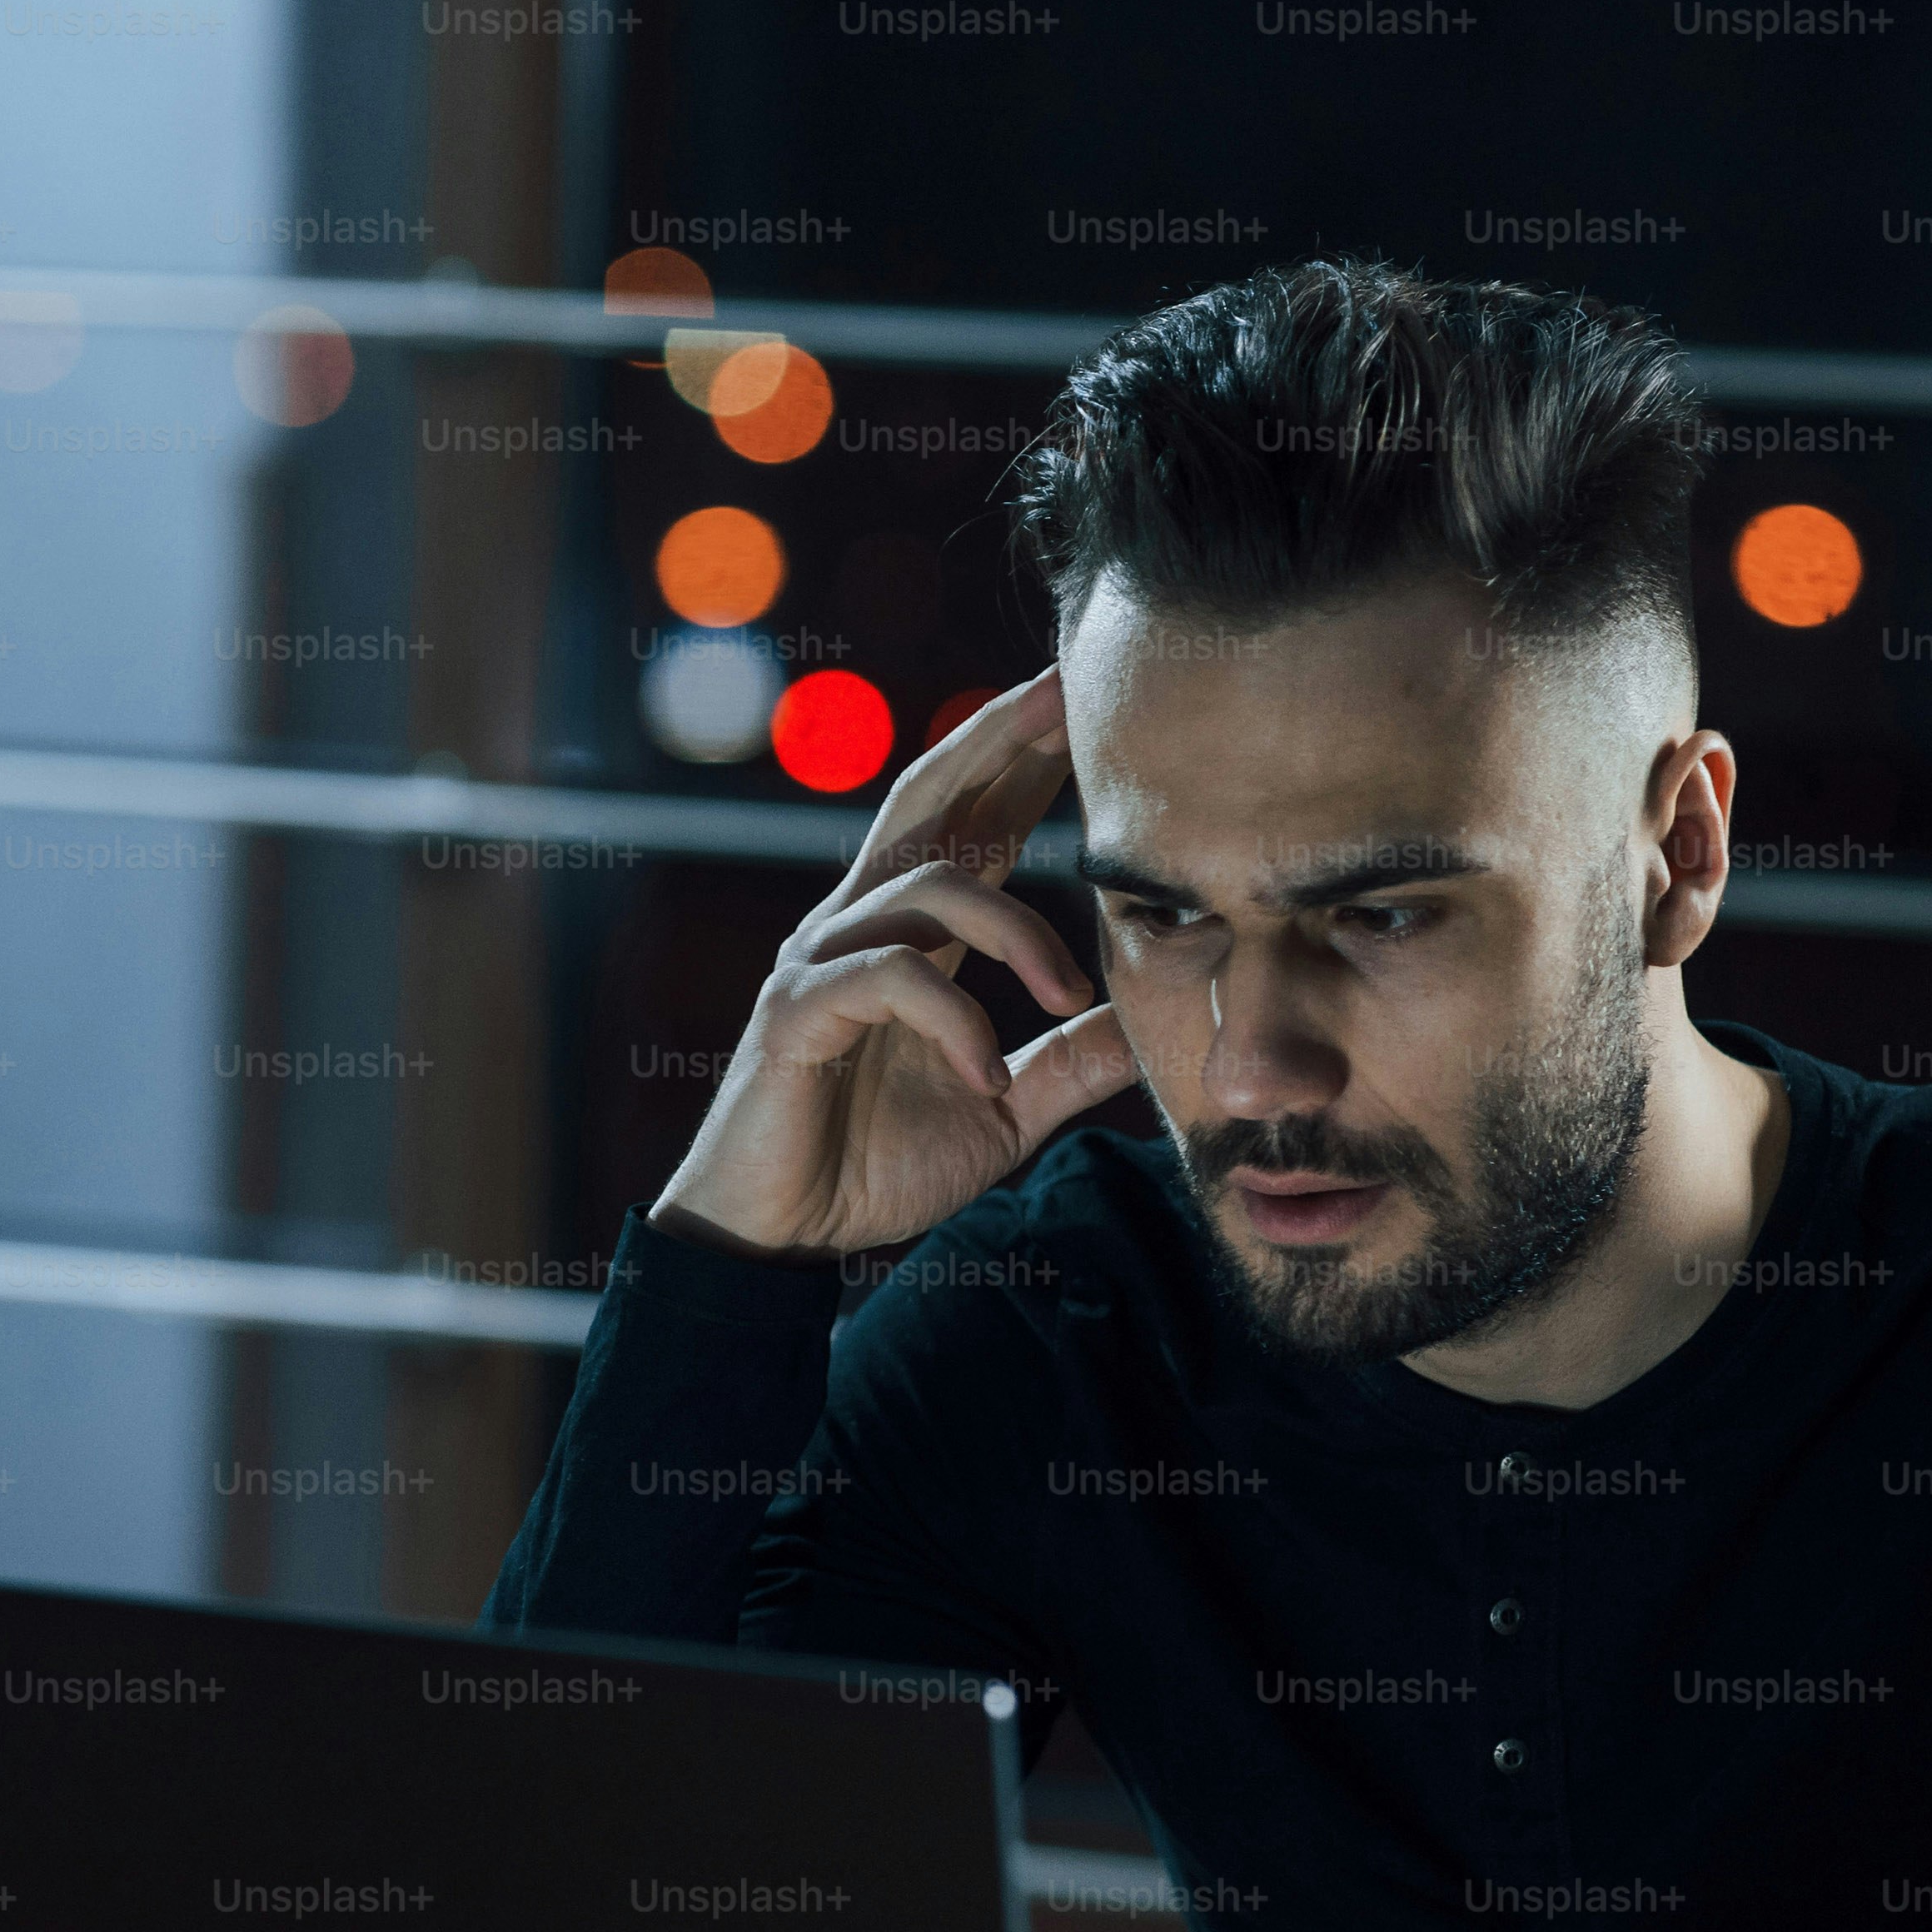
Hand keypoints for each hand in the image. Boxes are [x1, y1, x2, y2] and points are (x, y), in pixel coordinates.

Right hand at [650, 669, 1136, 1259]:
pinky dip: (956, 1021)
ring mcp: (820, 961)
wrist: (780, 1239)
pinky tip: (989, 1077)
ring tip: (1067, 994)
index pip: (971, 826)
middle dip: (996, 739)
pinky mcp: (795, 1011)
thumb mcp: (1004, 1110)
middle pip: (927, 798)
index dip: (1023, 764)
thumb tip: (1152, 1022)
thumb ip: (1071, 1062)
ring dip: (1016, 930)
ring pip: (926, 886)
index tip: (1086, 711)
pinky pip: (891, 979)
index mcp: (908, 939)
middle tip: (1067, 693)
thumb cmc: (873, 1168)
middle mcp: (859, 927)